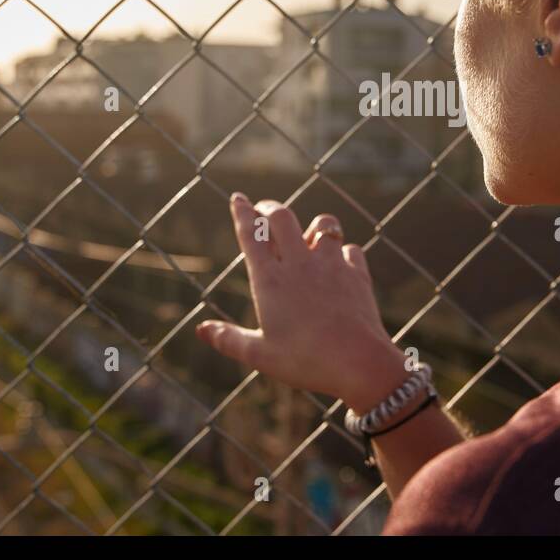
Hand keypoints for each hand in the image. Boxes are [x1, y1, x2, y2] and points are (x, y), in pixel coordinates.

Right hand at [195, 194, 409, 410]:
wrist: (358, 362)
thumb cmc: (304, 361)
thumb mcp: (259, 355)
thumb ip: (228, 339)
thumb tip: (201, 330)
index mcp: (270, 280)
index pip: (251, 234)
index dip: (242, 213)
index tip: (237, 198)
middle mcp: (299, 264)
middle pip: (282, 217)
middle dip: (271, 208)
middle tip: (265, 210)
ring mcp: (331, 265)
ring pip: (323, 224)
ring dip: (313, 226)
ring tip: (307, 237)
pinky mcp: (357, 274)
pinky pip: (350, 250)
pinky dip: (343, 253)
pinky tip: (340, 264)